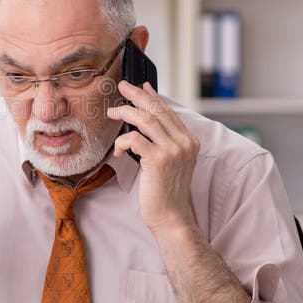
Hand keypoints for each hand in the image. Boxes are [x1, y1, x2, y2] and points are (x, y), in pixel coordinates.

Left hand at [107, 82, 199, 235]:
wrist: (171, 217)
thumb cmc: (166, 191)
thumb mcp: (170, 161)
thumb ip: (164, 141)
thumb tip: (147, 120)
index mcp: (189, 141)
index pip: (169, 111)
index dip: (153, 97)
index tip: (141, 86)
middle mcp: (184, 142)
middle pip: (157, 110)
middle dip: (137, 95)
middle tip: (122, 86)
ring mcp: (173, 150)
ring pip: (145, 119)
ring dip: (125, 113)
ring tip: (113, 113)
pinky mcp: (158, 159)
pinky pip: (134, 139)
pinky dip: (122, 141)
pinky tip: (118, 151)